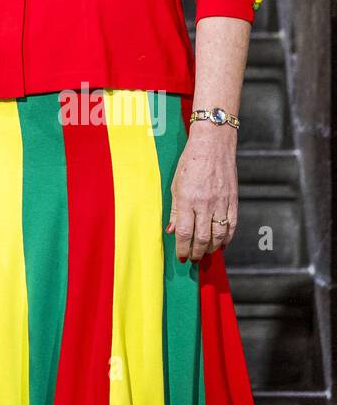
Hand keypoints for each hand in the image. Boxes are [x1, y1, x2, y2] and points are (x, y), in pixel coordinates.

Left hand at [166, 125, 237, 261]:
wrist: (213, 144)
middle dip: (196, 253)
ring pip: (219, 236)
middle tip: (191, 259)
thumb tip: (171, 231)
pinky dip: (227, 239)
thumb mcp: (175, 184)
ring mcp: (221, 203)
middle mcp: (205, 204)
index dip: (182, 249)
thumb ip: (174, 210)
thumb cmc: (190, 162)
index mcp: (187, 199)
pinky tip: (222, 245)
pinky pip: (232, 226)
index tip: (180, 257)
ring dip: (211, 249)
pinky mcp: (233, 201)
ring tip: (204, 254)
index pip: (184, 233)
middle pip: (202, 238)